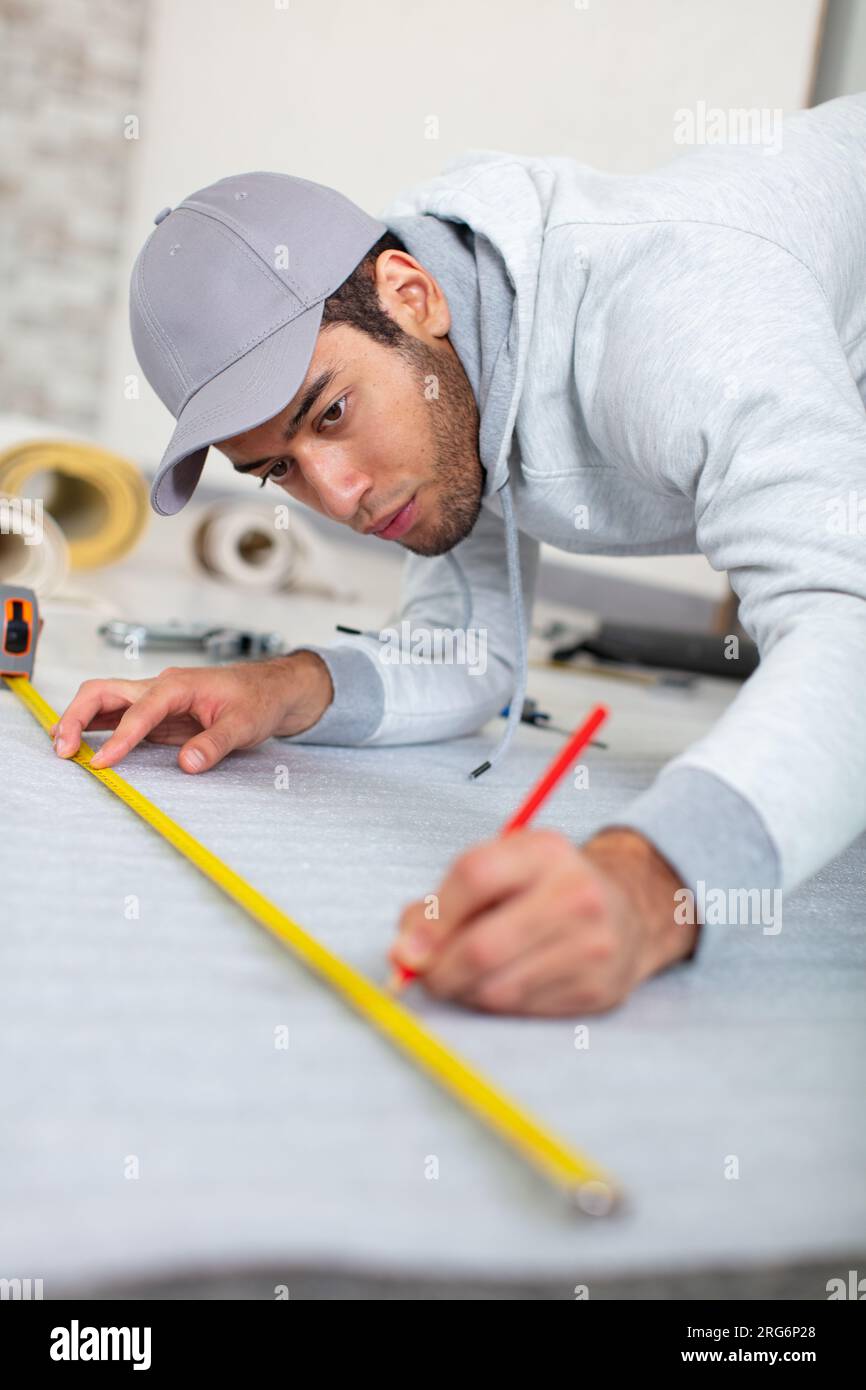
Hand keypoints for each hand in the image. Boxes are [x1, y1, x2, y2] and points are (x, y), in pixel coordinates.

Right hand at [51, 650, 332, 772]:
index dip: (119, 737)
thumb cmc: (258, 701)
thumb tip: (187, 763)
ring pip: (104, 701)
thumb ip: (215, 743)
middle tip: (63, 750)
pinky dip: (94, 729)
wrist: (271, 690)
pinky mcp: (156, 714)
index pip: (140, 710)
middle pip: (103, 692)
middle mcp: (160, 687)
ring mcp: (154, 699)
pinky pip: (116, 717)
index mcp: (179, 685)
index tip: (103, 762)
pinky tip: (82, 746)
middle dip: (78, 717)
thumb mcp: (245, 725)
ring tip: (62, 750)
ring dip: (79, 721)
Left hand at [389, 828, 695, 1015]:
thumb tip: (404, 950)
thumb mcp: (502, 867)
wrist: (630, 910)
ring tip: (464, 978)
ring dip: (465, 991)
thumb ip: (444, 900)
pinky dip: (496, 1004)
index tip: (407, 947)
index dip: (432, 917)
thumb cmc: (546, 888)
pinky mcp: (598, 988)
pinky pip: (523, 1009)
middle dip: (440, 971)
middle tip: (426, 976)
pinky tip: (500, 984)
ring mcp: (593, 945)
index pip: (475, 876)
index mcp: (545, 851)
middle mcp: (576, 894)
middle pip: (484, 945)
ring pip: (499, 987)